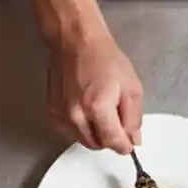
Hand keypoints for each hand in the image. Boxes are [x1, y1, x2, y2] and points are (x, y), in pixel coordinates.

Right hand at [48, 34, 142, 153]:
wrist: (76, 42)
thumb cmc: (104, 59)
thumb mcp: (131, 87)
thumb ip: (133, 118)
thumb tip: (133, 140)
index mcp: (98, 108)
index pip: (113, 142)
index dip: (124, 146)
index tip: (128, 144)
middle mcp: (76, 115)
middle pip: (97, 144)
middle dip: (109, 139)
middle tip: (116, 121)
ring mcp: (62, 115)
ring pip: (83, 140)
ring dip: (95, 134)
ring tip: (101, 111)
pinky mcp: (53, 112)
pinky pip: (71, 132)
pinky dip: (81, 128)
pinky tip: (87, 110)